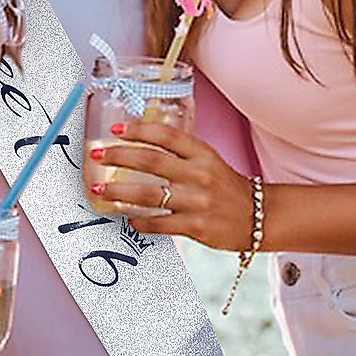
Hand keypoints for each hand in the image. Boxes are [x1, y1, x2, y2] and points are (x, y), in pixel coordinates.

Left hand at [90, 122, 257, 250]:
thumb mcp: (208, 160)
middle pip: (151, 160)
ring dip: (119, 192)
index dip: (139, 129)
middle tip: (97, 155)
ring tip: (100, 191)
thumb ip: (179, 152)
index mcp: (202, 153)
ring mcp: (197, 201)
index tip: (116, 129)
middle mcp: (199, 174)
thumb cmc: (226, 186)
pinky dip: (141, 222)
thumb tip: (139, 143)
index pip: (166, 135)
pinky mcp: (196, 226)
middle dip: (119, 156)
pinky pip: (160, 224)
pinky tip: (129, 218)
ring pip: (150, 195)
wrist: (258, 217)